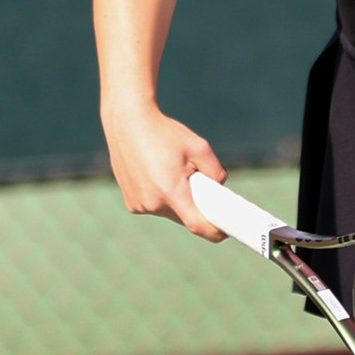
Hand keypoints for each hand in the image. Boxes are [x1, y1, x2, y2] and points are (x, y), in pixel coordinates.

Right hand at [101, 103, 226, 240]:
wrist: (128, 123)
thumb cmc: (165, 133)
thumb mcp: (199, 147)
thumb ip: (215, 171)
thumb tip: (220, 187)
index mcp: (170, 191)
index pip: (197, 225)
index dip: (214, 231)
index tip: (226, 231)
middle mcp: (152, 203)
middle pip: (184, 217)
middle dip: (197, 207)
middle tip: (204, 188)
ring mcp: (138, 205)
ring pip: (170, 212)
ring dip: (179, 202)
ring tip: (177, 175)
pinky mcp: (131, 202)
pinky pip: (155, 206)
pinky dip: (163, 198)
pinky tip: (161, 176)